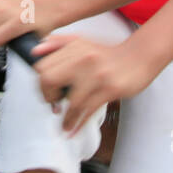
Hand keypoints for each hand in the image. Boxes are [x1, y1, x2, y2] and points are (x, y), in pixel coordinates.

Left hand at [32, 34, 155, 134]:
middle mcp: (83, 58)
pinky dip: (77, 124)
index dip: (41, 82)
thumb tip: (34, 52)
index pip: (43, 66)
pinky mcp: (109, 89)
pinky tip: (72, 131)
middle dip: (48, 96)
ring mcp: (96, 75)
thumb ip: (57, 44)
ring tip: (64, 124)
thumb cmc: (108, 54)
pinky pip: (88, 110)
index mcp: (73, 47)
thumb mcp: (82, 42)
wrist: (138, 57)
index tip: (46, 91)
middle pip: (50, 80)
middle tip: (54, 104)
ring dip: (65, 118)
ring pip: (70, 101)